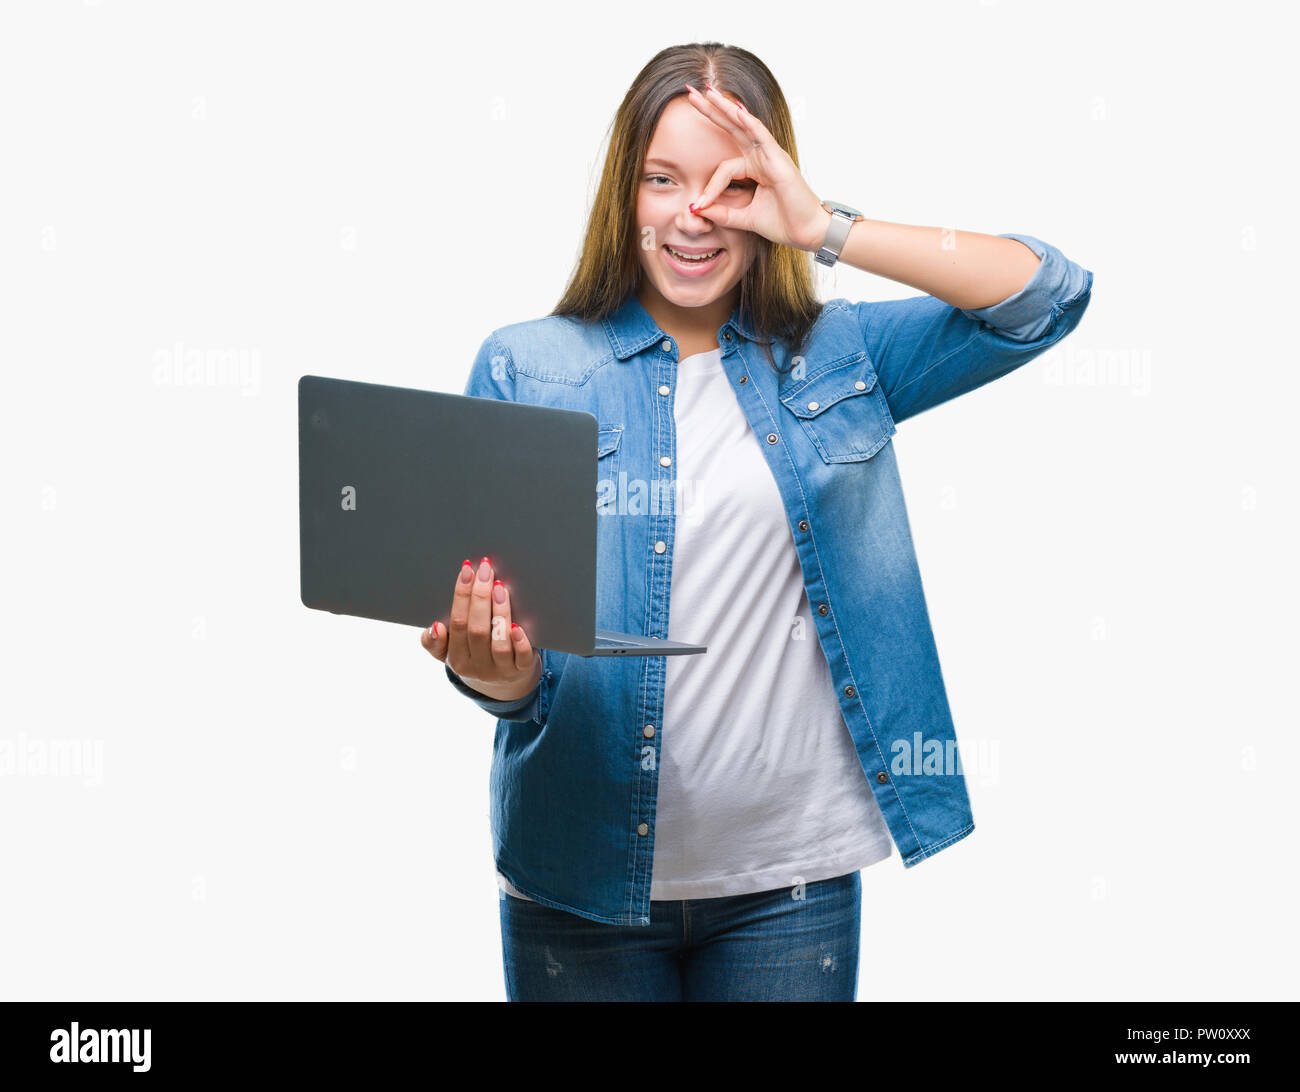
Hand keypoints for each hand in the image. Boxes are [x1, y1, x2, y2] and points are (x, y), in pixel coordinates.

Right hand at [421, 556, 541, 702]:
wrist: (504, 684)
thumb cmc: (475, 657)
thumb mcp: (449, 653)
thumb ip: (435, 642)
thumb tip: (434, 627)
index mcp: (457, 659)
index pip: (457, 624)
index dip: (461, 596)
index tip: (467, 570)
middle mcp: (477, 667)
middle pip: (477, 630)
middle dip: (480, 596)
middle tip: (486, 570)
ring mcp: (501, 670)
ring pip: (499, 642)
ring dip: (500, 612)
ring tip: (500, 587)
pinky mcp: (522, 670)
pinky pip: (521, 658)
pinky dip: (520, 642)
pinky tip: (518, 625)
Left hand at [684, 82, 830, 252]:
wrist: (807, 231)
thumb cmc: (783, 222)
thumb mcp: (744, 218)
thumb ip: (721, 213)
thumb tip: (695, 208)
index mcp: (754, 168)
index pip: (724, 167)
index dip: (709, 186)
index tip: (697, 205)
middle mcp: (762, 157)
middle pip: (732, 128)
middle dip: (711, 111)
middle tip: (690, 93)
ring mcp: (771, 155)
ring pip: (744, 125)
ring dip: (725, 108)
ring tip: (707, 93)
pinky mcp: (779, 160)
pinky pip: (761, 136)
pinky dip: (749, 122)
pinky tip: (735, 109)